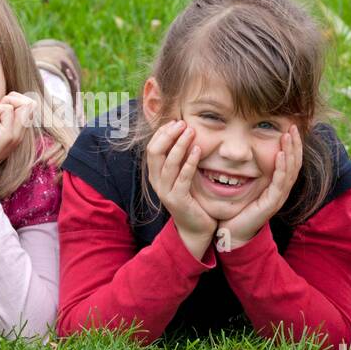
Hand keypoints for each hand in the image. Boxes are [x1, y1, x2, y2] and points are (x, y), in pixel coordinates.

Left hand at [0, 92, 35, 206]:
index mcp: (18, 131)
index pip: (31, 105)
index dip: (15, 101)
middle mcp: (20, 133)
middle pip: (31, 102)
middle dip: (13, 98)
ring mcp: (15, 135)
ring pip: (25, 104)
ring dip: (5, 102)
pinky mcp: (6, 136)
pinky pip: (7, 110)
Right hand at [145, 119, 215, 258]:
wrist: (195, 228)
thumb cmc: (191, 198)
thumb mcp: (182, 175)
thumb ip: (180, 158)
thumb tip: (185, 133)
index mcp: (155, 174)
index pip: (152, 147)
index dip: (162, 133)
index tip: (176, 121)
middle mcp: (157, 182)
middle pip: (155, 152)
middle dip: (168, 135)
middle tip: (183, 123)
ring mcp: (166, 192)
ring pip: (169, 163)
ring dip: (180, 144)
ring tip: (191, 132)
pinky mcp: (178, 200)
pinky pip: (183, 177)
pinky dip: (190, 162)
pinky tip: (198, 150)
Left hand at [216, 125, 301, 249]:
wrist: (232, 230)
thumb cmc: (236, 207)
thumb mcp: (245, 184)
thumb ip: (249, 169)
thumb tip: (242, 149)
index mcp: (277, 185)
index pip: (290, 161)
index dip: (293, 145)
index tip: (290, 127)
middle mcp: (281, 190)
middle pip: (295, 163)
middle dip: (295, 144)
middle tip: (293, 126)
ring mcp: (278, 197)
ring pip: (290, 170)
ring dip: (290, 151)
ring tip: (288, 135)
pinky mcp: (272, 203)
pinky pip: (280, 182)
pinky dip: (281, 167)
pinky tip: (280, 154)